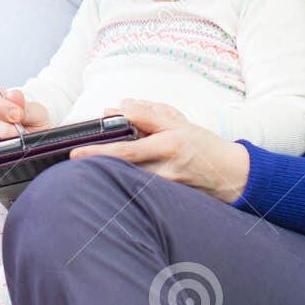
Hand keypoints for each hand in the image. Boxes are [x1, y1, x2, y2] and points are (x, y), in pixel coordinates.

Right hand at [0, 87, 51, 166]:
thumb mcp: (35, 113)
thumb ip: (26, 105)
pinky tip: (1, 156)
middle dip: (6, 129)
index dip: (1, 107)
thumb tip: (14, 95)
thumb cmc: (33, 124)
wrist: (37, 143)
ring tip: (13, 146)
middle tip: (21, 134)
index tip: (18, 116)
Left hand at [71, 99, 251, 203]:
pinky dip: (124, 182)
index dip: (106, 142)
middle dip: (100, 158)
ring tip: (87, 169)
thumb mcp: (178, 121)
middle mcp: (168, 162)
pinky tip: (111, 181)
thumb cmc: (201, 143)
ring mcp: (167, 183)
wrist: (229, 174)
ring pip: (130, 177)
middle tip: (75, 157)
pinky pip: (139, 188)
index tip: (83, 143)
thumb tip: (117, 107)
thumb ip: (147, 112)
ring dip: (109, 173)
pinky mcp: (167, 197)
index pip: (133, 140)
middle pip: (126, 162)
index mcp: (170, 139)